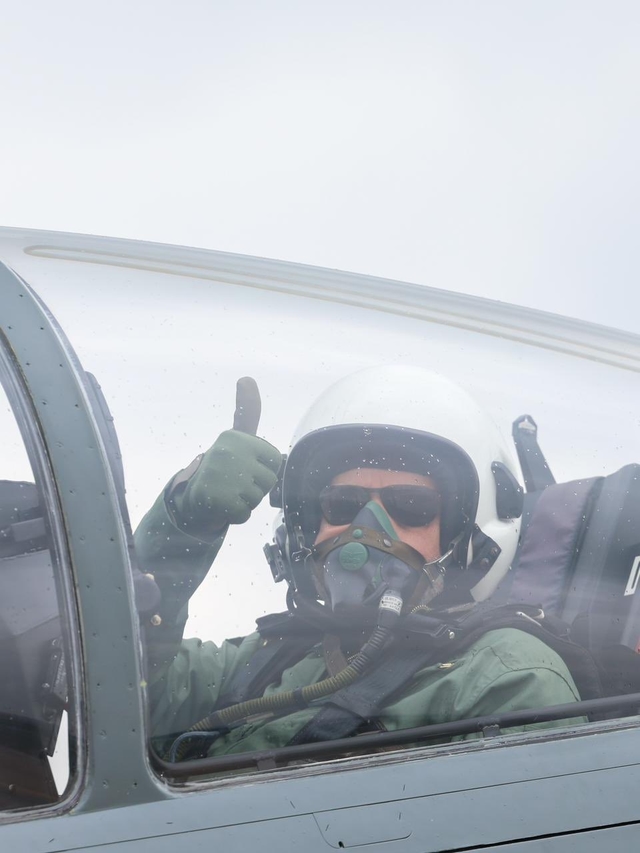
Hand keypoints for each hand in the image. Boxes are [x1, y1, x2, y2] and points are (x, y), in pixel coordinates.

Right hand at [168, 378, 281, 537]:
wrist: (191, 497)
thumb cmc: (222, 466)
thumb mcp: (237, 436)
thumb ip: (247, 410)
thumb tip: (246, 378)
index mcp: (236, 437)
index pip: (275, 460)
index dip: (264, 469)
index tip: (244, 466)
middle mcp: (227, 452)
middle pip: (268, 480)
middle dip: (255, 487)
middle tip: (234, 483)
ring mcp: (221, 476)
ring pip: (257, 498)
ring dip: (245, 502)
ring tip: (228, 493)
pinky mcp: (217, 499)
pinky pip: (244, 514)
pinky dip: (236, 516)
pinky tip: (222, 506)